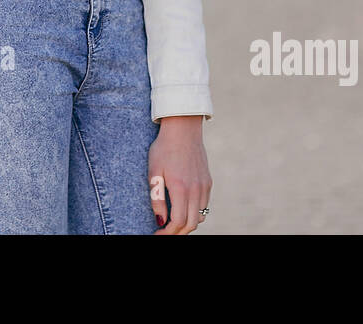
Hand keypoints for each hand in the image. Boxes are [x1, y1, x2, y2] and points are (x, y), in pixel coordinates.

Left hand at [148, 116, 211, 233]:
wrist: (183, 128)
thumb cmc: (164, 148)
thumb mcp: (153, 172)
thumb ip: (156, 198)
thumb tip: (160, 221)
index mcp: (181, 188)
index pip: (178, 222)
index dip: (168, 233)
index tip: (157, 234)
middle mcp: (196, 190)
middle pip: (191, 224)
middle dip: (177, 233)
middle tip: (164, 232)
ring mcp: (204, 186)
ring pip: (200, 217)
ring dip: (187, 224)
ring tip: (173, 222)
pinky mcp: (208, 182)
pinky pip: (204, 205)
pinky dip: (195, 213)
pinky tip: (183, 208)